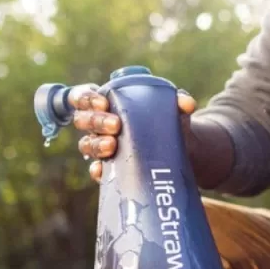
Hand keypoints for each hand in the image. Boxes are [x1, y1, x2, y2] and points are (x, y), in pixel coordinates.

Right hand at [68, 84, 197, 182]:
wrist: (180, 150)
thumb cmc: (168, 121)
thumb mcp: (173, 110)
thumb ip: (179, 102)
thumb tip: (187, 104)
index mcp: (108, 104)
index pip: (83, 97)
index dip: (86, 98)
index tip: (103, 103)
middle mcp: (99, 125)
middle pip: (83, 120)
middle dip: (96, 121)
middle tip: (116, 125)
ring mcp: (102, 147)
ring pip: (87, 145)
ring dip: (96, 144)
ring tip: (112, 145)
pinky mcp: (110, 169)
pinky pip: (96, 171)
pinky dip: (97, 170)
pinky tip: (102, 170)